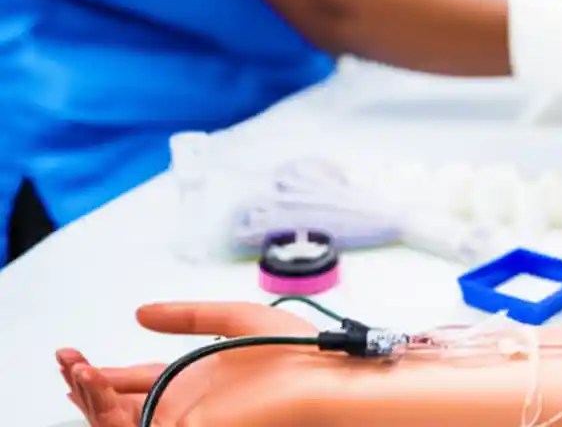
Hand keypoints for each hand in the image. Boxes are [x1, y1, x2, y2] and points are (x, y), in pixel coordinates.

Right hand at [56, 302, 335, 426]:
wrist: (326, 378)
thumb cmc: (302, 353)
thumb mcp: (237, 319)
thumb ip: (190, 315)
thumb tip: (141, 313)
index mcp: (196, 380)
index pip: (137, 382)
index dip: (104, 373)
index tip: (76, 357)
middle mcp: (187, 406)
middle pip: (119, 404)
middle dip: (87, 384)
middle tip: (67, 359)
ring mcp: (186, 422)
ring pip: (119, 419)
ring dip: (91, 396)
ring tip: (77, 367)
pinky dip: (108, 410)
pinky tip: (96, 382)